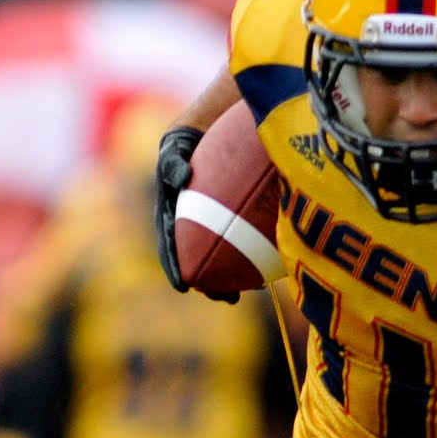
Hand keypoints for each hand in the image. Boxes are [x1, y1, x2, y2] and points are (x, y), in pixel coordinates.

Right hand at [154, 126, 235, 303]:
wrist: (201, 138)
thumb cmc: (185, 145)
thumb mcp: (174, 151)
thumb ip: (173, 164)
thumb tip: (182, 177)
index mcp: (169, 215)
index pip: (171, 246)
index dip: (175, 268)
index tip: (182, 288)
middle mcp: (187, 226)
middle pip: (198, 260)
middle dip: (209, 283)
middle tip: (224, 298)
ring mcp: (207, 226)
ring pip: (219, 257)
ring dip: (231, 278)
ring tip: (246, 294)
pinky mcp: (226, 223)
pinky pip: (239, 244)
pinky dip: (250, 257)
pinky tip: (267, 271)